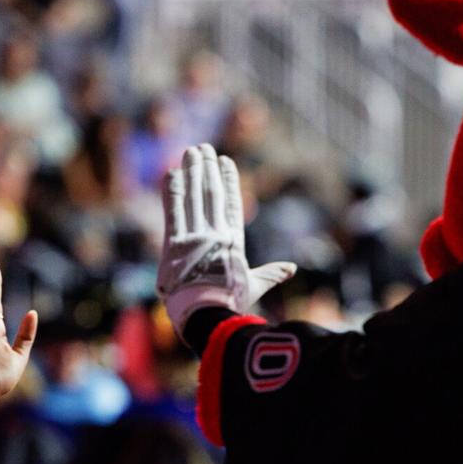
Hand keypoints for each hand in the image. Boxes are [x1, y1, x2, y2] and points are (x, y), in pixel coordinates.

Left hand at [157, 144, 295, 335]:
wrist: (206, 315)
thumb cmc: (230, 304)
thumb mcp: (254, 286)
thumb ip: (271, 273)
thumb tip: (292, 269)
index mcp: (234, 242)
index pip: (232, 204)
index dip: (229, 181)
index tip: (225, 162)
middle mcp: (215, 234)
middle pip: (211, 194)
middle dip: (207, 169)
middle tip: (203, 148)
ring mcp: (194, 237)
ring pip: (193, 197)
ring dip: (191, 171)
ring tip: (190, 151)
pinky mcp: (174, 244)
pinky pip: (173, 211)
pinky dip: (172, 191)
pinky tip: (171, 172)